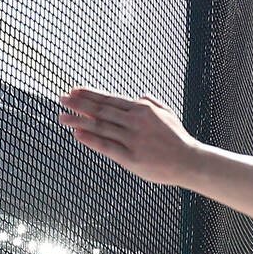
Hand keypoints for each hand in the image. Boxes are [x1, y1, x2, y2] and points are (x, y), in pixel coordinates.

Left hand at [58, 87, 202, 186]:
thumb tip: (136, 96)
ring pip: (101, 127)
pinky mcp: (132, 159)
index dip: (89, 94)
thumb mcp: (166, 113)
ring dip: (79, 121)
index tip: (73, 91)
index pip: (109, 99)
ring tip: (63, 117)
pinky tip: (78, 134)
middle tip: (62, 99)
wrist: (190, 162)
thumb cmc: (177, 139)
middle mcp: (135, 121)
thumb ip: (150, 102)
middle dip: (79, 104)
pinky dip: (91, 140)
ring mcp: (133, 140)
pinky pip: (107, 147)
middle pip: (101, 110)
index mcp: (142, 108)